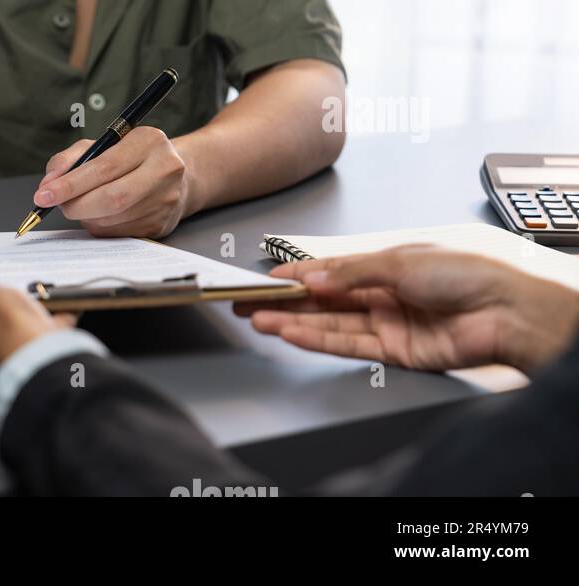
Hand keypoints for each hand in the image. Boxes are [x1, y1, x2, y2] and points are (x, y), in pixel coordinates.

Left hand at [35, 126, 194, 238]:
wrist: (173, 176)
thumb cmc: (129, 158)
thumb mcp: (101, 145)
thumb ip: (69, 159)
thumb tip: (48, 184)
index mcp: (149, 141)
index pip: (104, 167)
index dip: (70, 184)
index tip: (43, 195)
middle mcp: (164, 170)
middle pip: (111, 198)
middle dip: (76, 205)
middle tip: (56, 205)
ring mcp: (166, 200)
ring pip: (112, 219)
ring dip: (86, 217)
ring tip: (81, 205)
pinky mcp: (161, 224)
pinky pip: (118, 233)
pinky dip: (100, 226)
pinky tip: (100, 215)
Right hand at [233, 245, 578, 371]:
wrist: (504, 313)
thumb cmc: (469, 277)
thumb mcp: (399, 261)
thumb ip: (350, 272)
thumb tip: (313, 275)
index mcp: (386, 266)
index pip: (330, 270)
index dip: (296, 274)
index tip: (265, 277)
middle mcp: (383, 295)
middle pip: (323, 299)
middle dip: (285, 300)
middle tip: (248, 301)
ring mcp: (386, 324)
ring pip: (328, 323)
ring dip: (292, 321)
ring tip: (259, 318)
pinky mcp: (392, 351)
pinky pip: (345, 344)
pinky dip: (315, 339)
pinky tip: (290, 332)